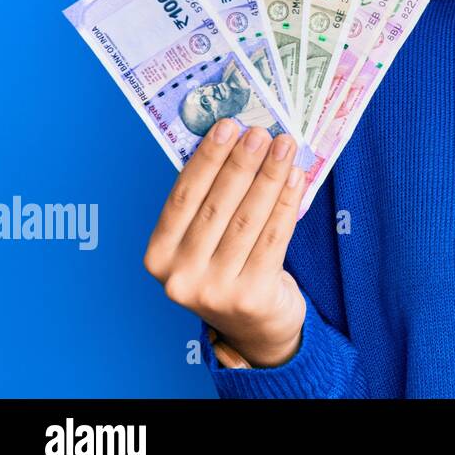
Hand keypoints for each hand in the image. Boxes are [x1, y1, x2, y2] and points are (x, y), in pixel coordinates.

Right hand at [143, 120, 307, 366]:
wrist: (256, 328)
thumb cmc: (229, 268)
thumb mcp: (205, 242)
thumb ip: (210, 202)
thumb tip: (236, 142)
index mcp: (159, 257)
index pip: (182, 198)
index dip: (206, 160)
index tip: (227, 126)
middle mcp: (180, 277)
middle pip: (217, 207)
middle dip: (242, 164)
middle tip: (261, 131)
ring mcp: (215, 291)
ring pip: (248, 220)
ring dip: (269, 177)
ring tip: (285, 147)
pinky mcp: (252, 297)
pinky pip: (274, 238)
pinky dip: (286, 203)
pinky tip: (295, 178)